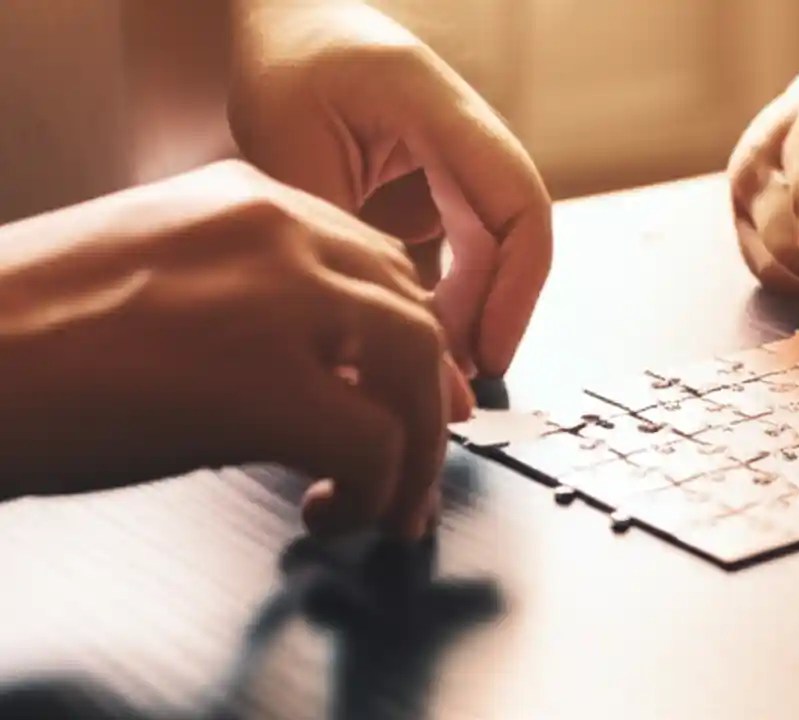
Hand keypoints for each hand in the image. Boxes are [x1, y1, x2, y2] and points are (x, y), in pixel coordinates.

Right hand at [0, 160, 470, 538]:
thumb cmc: (23, 334)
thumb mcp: (156, 280)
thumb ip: (245, 299)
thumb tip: (315, 371)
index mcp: (247, 202)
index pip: (377, 264)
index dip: (412, 341)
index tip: (420, 393)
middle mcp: (274, 232)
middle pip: (413, 313)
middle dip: (430, 401)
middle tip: (424, 462)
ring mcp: (273, 298)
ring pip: (415, 369)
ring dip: (417, 452)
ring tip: (392, 505)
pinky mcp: (260, 382)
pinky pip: (372, 442)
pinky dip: (374, 491)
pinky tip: (330, 513)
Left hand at [227, 0, 551, 376]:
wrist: (284, 18)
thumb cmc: (287, 64)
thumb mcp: (289, 148)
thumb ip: (333, 238)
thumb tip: (370, 338)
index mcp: (443, 112)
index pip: (519, 207)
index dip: (516, 290)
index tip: (489, 353)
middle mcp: (468, 140)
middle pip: (511, 244)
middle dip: (488, 319)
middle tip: (448, 389)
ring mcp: (459, 166)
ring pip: (487, 257)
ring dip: (463, 316)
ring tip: (422, 374)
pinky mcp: (440, 190)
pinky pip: (457, 256)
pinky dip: (439, 300)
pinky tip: (405, 340)